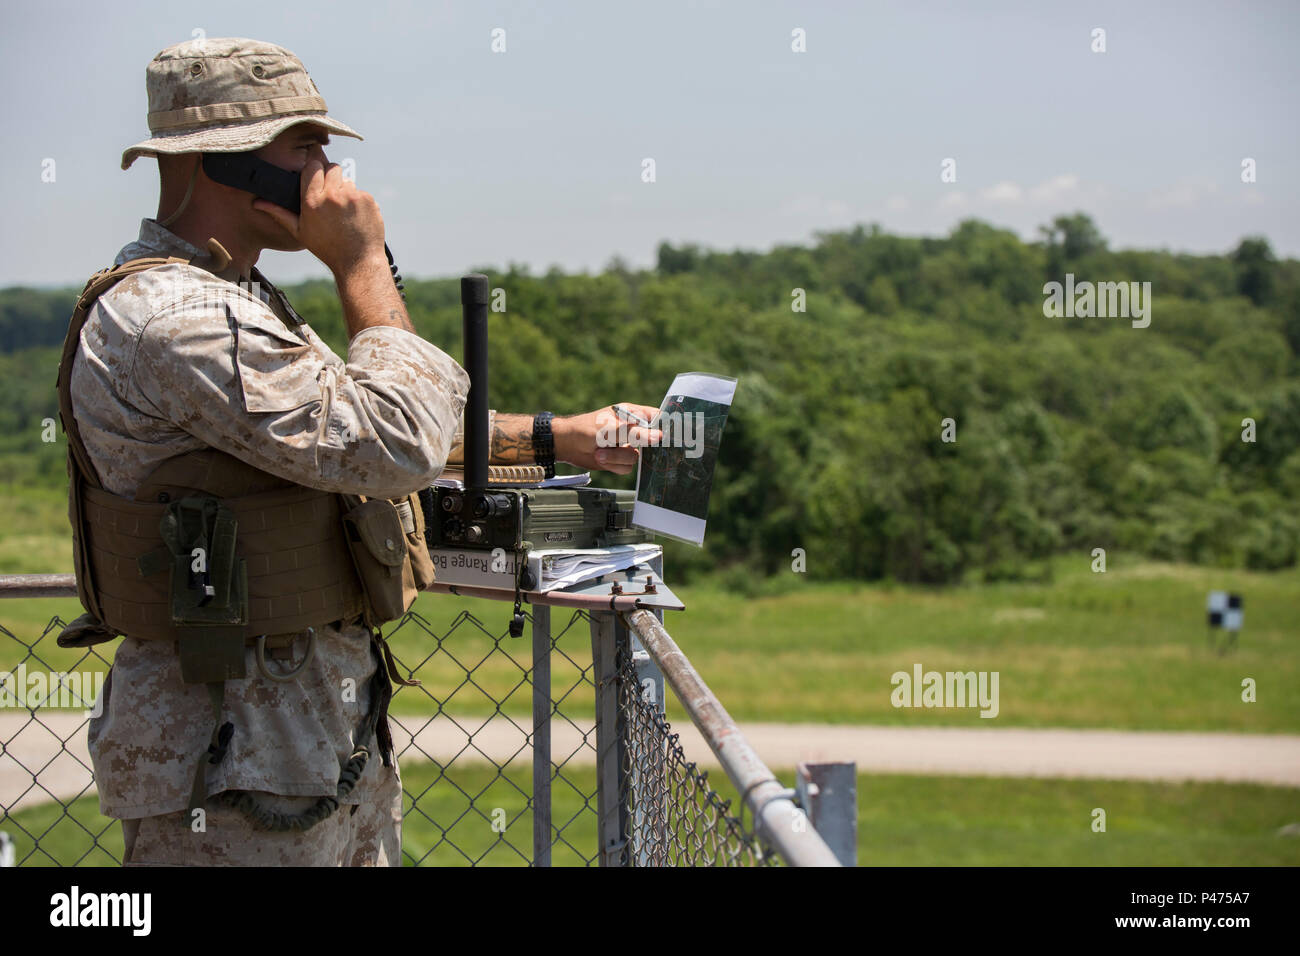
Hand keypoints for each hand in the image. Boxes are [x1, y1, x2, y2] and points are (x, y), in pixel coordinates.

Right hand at [253, 159, 386, 277]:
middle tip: (329, 193)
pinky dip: (358, 200)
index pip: (312, 166)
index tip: (315, 172)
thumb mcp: (299, 231)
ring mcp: (352, 196)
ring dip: (344, 189)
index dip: (314, 168)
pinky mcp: (368, 200)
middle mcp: (332, 195)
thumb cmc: (326, 248)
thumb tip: (257, 203)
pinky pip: (360, 191)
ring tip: (342, 210)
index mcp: (312, 201)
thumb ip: (279, 213)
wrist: (358, 261)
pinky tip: (355, 216)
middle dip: (330, 176)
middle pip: (331, 167)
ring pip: (347, 180)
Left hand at [555, 404, 662, 474]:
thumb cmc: (587, 429)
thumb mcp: (612, 429)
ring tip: (601, 451)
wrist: (567, 445)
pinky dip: (613, 465)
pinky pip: (626, 467)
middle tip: (631, 448)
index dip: (666, 426)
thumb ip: (636, 433)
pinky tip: (602, 458)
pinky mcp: (619, 460)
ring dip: (617, 457)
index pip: (657, 418)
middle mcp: (632, 430)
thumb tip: (659, 436)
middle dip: (640, 449)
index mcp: (633, 415)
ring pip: (636, 458)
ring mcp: (626, 446)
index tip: (669, 437)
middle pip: (651, 443)